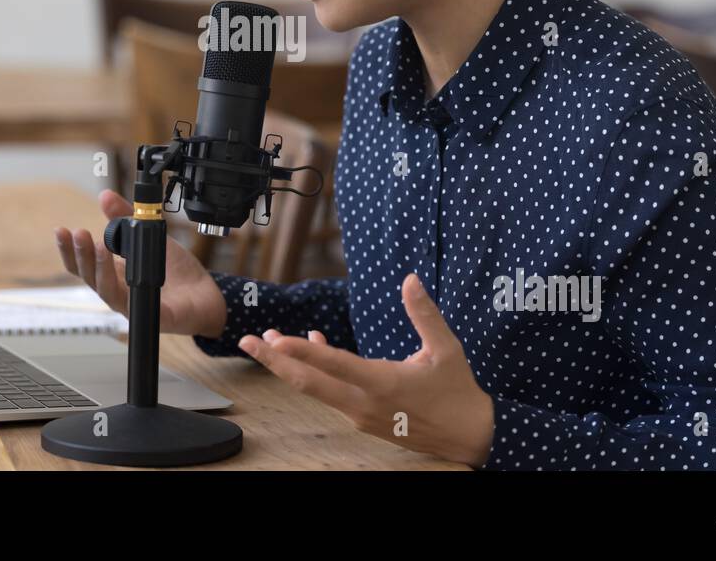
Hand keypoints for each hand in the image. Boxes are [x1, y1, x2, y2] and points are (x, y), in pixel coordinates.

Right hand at [53, 189, 227, 338]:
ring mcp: (134, 305)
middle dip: (81, 255)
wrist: (205, 293)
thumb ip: (126, 218)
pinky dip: (129, 292)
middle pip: (89, 278)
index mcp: (113, 274)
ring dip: (100, 269)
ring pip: (108, 292)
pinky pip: (137, 307)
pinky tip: (127, 276)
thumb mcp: (150, 237)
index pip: (83, 265)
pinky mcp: (154, 316)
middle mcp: (118, 291)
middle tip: (79, 234)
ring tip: (98, 247)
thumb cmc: (174, 271)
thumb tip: (105, 196)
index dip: (69, 250)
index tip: (61, 230)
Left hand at [237, 272, 494, 466]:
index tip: (275, 339)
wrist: (469, 436)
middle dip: (274, 361)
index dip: (302, 351)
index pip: (334, 365)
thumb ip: (424, 313)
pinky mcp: (363, 419)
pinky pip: (330, 393)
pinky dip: (314, 371)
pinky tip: (312, 346)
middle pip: (309, 383)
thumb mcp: (446, 348)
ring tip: (266, 342)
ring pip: (316, 389)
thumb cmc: (457, 390)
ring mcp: (360, 415)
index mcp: (384, 383)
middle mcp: (364, 403)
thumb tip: (410, 280)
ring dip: (290, 365)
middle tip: (246, 341)